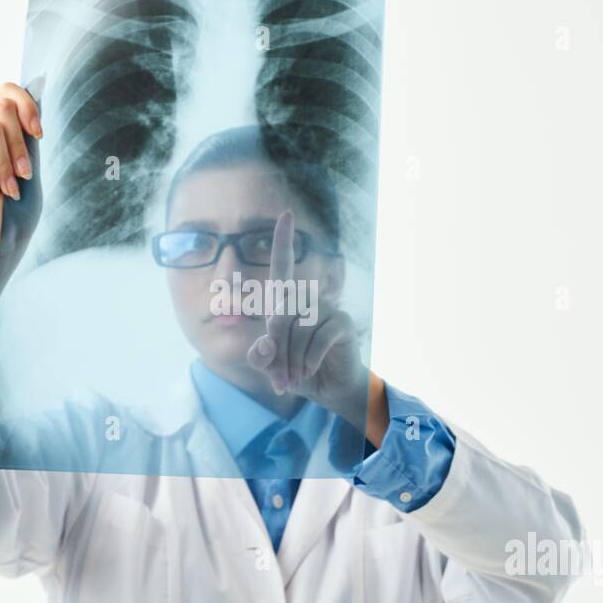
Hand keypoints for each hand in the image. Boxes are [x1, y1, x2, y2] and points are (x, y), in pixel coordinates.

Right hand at [0, 82, 41, 252]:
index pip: (6, 93)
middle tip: (23, 174)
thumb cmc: (18, 209)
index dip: (26, 105)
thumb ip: (27, 130)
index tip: (38, 133)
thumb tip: (37, 86)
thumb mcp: (29, 162)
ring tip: (7, 188)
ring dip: (7, 163)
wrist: (0, 238)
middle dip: (19, 145)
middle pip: (1, 110)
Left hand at [245, 210, 370, 427]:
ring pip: (299, 328)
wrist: (328, 389)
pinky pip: (318, 337)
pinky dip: (309, 359)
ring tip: (295, 377)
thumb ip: (259, 356)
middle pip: (280, 316)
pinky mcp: (342, 323)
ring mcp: (327, 308)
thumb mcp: (270, 367)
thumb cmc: (296, 371)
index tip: (286, 214)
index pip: (283, 266)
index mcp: (287, 303)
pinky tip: (309, 371)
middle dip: (276, 350)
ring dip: (292, 359)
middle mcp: (307, 299)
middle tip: (280, 378)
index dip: (283, 241)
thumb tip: (266, 343)